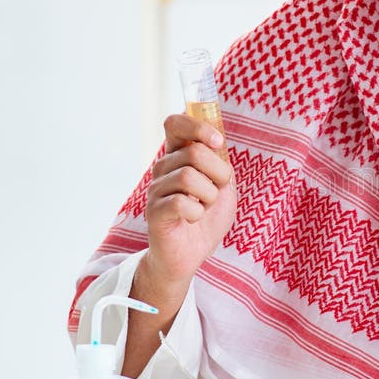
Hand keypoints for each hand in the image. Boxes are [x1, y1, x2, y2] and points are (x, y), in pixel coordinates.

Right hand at [143, 113, 236, 290]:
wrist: (191, 255)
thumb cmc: (206, 219)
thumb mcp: (223, 187)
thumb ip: (222, 162)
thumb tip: (217, 139)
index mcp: (178, 156)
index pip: (175, 123)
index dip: (197, 127)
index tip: (218, 141)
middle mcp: (163, 168)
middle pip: (194, 152)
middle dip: (218, 173)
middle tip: (216, 192)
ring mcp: (156, 190)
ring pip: (188, 176)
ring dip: (208, 196)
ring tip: (204, 208)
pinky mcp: (154, 212)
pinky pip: (180, 201)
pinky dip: (197, 212)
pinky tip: (193, 219)